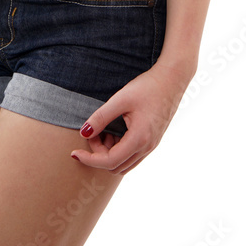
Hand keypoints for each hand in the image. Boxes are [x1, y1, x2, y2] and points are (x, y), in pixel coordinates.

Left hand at [70, 62, 190, 174]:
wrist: (172, 79)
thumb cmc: (147, 87)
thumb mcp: (120, 99)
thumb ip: (101, 117)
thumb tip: (84, 133)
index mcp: (139, 139)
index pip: (109, 161)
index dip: (89, 159)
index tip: (74, 152)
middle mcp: (147, 147)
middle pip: (116, 166)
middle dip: (99, 155)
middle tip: (92, 133)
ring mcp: (152, 146)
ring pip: (124, 164)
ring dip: (110, 153)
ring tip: (104, 130)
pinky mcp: (153, 141)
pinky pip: (132, 156)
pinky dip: (119, 150)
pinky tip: (114, 131)